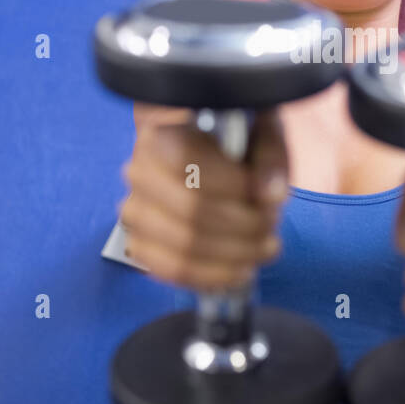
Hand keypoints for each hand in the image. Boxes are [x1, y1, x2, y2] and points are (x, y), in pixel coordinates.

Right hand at [119, 104, 288, 291]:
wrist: (213, 158)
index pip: (186, 158)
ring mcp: (135, 206)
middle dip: (242, 224)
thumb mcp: (263, 132)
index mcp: (163, 127)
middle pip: (189, 208)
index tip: (264, 192)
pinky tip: (239, 270)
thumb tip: (269, 193)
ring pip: (182, 244)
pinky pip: (170, 269)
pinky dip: (211, 276)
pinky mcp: (139, 240)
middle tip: (270, 225)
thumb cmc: (238, 142)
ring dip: (233, 254)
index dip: (231, 183)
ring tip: (262, 248)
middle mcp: (139, 165)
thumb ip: (269, 157)